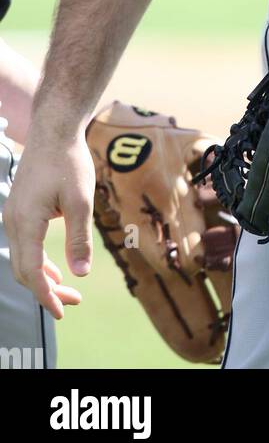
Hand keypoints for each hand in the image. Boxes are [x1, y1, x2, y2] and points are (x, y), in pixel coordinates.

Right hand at [5, 128, 93, 319]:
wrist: (54, 130)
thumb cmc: (68, 162)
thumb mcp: (80, 201)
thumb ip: (79, 238)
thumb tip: (81, 273)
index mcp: (25, 222)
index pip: (30, 271)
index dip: (45, 295)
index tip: (61, 312)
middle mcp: (13, 222)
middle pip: (24, 269)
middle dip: (47, 290)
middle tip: (72, 304)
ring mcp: (13, 215)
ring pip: (23, 258)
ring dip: (43, 277)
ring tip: (66, 292)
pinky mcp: (19, 209)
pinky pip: (24, 245)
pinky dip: (38, 261)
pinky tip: (55, 269)